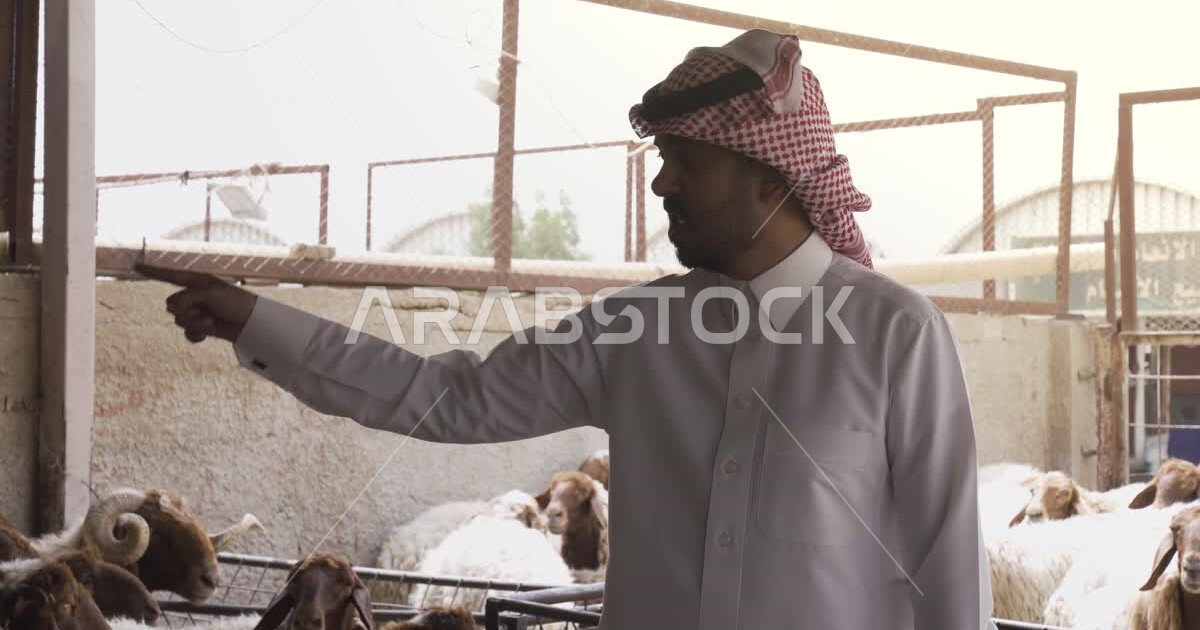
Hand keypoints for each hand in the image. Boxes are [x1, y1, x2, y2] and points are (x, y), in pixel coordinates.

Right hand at [135, 263, 257, 343]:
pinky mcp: (201, 327)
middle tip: (206, 310)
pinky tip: (209, 332)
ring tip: (211, 321)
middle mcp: (193, 296)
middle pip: (171, 305)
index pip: (169, 275)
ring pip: (179, 321)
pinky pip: (187, 334)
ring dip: (195, 323)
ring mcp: (196, 312)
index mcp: (196, 281)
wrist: (251, 322)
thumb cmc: (234, 302)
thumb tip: (172, 308)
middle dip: (186, 310)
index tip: (135, 265)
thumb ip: (187, 297)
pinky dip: (197, 334)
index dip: (152, 271)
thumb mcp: (209, 293)